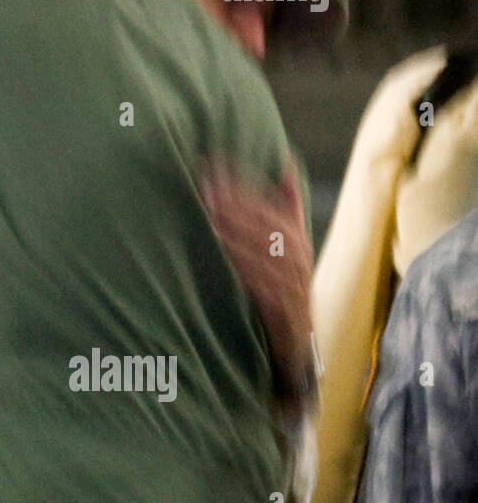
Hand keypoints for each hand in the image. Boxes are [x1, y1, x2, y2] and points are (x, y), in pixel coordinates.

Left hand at [200, 159, 316, 404]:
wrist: (298, 340)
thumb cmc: (287, 284)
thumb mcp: (291, 243)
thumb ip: (288, 204)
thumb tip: (284, 162)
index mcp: (296, 237)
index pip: (266, 203)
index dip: (239, 184)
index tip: (211, 165)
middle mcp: (297, 255)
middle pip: (263, 222)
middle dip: (233, 201)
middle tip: (204, 183)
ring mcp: (291, 280)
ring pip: (262, 248)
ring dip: (235, 227)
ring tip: (208, 209)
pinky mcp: (282, 304)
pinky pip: (261, 278)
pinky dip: (242, 261)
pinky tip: (221, 246)